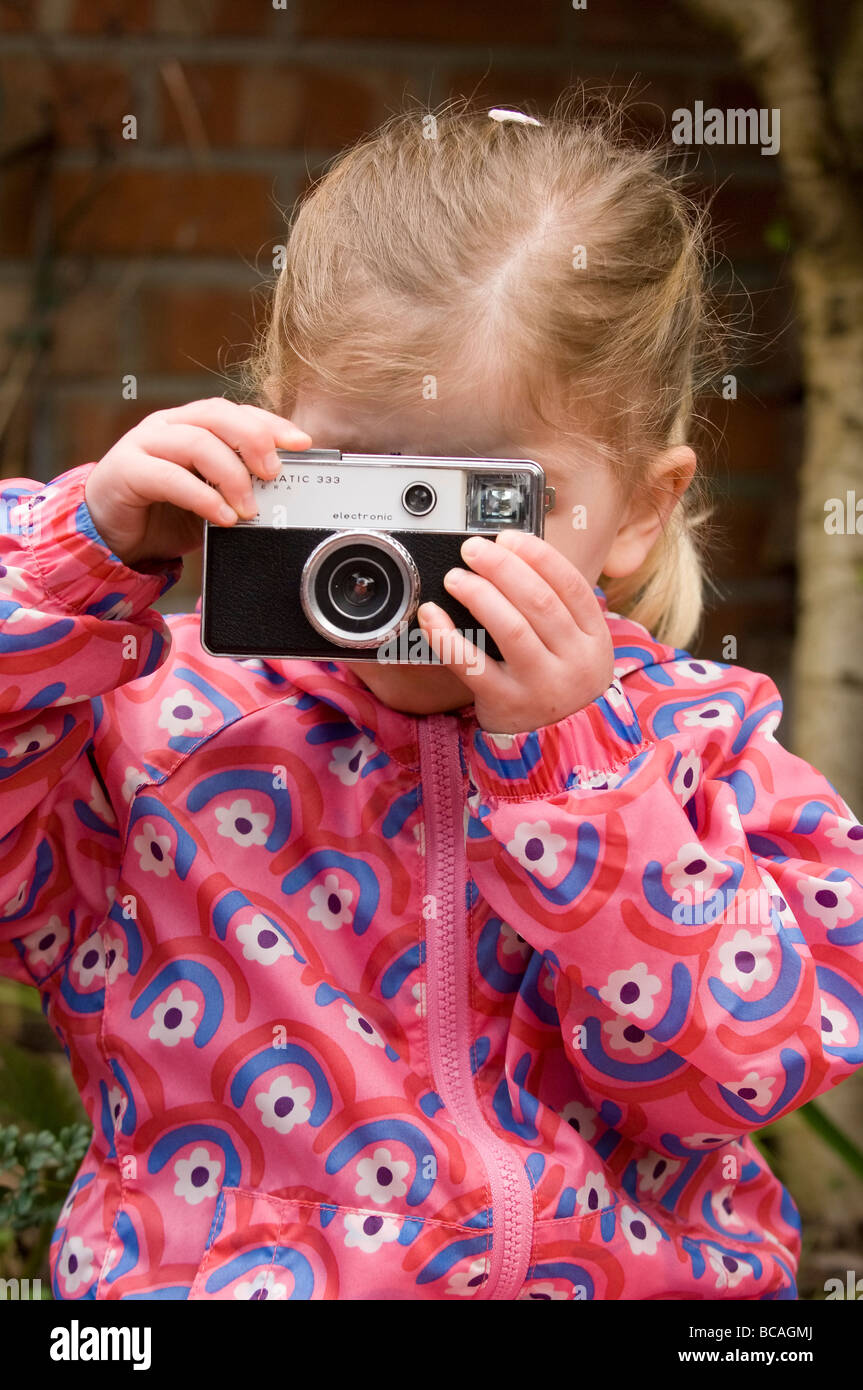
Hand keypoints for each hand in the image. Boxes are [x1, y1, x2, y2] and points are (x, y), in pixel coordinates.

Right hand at [83, 398, 311, 566]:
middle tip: (274, 473)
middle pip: (217, 415)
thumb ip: (238, 490)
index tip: (302, 443)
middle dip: (253, 440)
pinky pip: (170, 476)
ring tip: (249, 508)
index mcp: (192, 425)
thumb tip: (285, 496)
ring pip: (196, 441)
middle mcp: (169, 425)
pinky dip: (203, 497)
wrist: (110, 535)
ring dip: (231, 475)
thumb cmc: (162, 513)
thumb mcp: (211, 499)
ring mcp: (144, 444)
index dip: (271, 423)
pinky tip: (223, 516)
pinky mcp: (127, 471)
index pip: (237, 412)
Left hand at [416, 530, 614, 733]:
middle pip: (539, 601)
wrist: (561, 746)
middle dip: (502, 567)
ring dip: (479, 594)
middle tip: (473, 550)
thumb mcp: (577, 647)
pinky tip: (431, 615)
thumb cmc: (560, 682)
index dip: (538, 555)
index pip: (570, 585)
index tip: (509, 538)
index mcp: (594, 638)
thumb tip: (510, 556)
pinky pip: (472, 665)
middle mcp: (573, 661)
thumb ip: (555, 607)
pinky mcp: (506, 703)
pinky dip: (447, 636)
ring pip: (510, 629)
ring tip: (456, 577)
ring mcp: (540, 685)